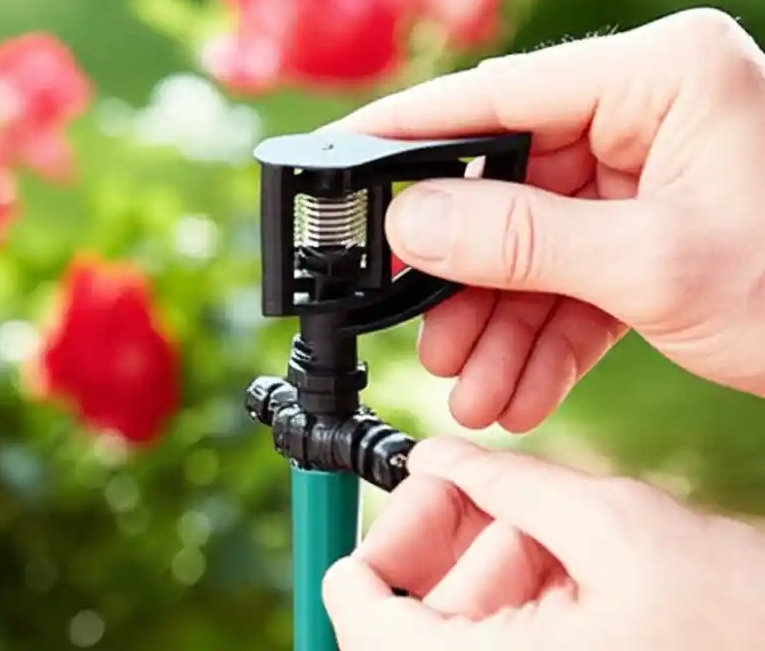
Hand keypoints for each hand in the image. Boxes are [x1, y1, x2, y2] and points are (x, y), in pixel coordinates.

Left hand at [322, 437, 764, 650]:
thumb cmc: (739, 620)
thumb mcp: (616, 528)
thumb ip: (509, 484)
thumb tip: (434, 454)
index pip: (360, 611)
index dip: (381, 541)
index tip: (423, 493)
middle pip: (408, 619)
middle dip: (449, 541)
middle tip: (490, 490)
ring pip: (456, 632)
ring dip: (490, 567)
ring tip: (553, 531)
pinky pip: (502, 646)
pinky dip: (519, 602)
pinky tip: (567, 566)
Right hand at [325, 7, 764, 431]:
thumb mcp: (652, 265)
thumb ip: (518, 238)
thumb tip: (411, 221)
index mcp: (661, 76)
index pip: (502, 97)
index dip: (411, 134)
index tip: (342, 159)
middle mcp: (652, 112)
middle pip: (511, 185)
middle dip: (467, 278)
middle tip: (421, 333)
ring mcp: (656, 172)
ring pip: (537, 243)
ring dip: (500, 322)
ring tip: (472, 388)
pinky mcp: (660, 229)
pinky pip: (577, 276)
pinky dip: (546, 335)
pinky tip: (515, 389)